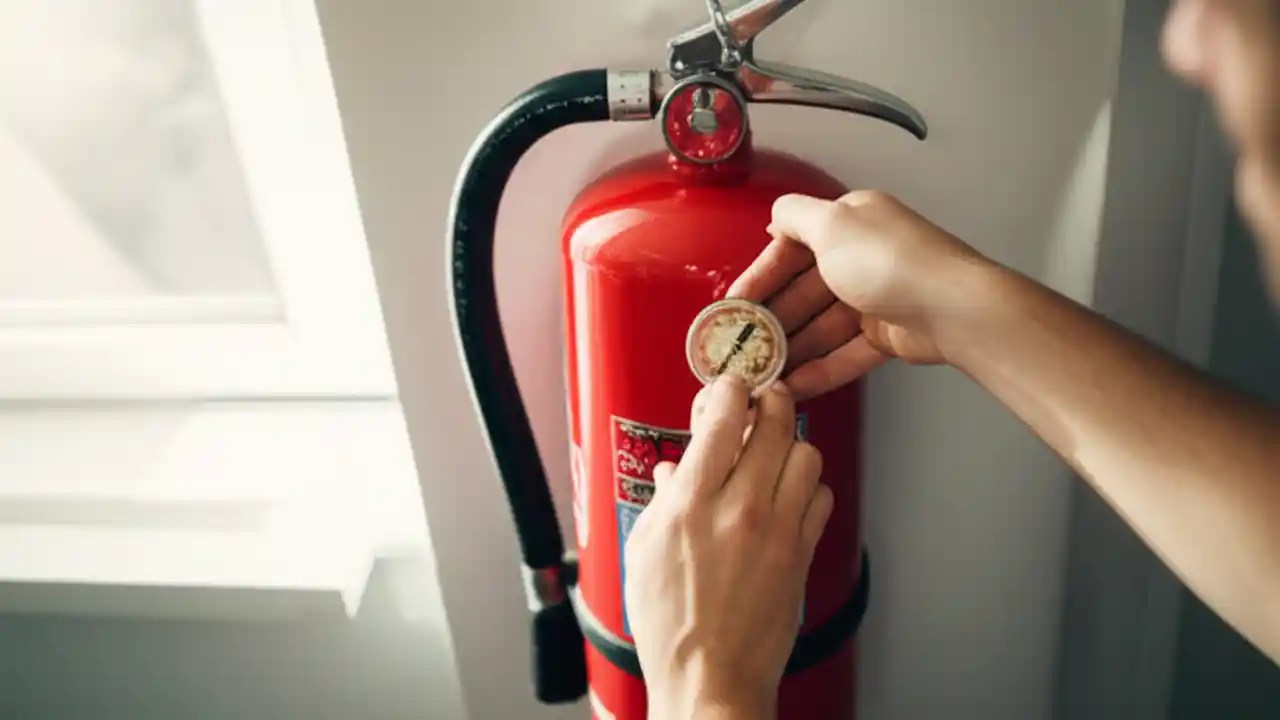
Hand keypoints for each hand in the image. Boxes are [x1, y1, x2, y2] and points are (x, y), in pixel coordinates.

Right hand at [624, 376, 830, 719]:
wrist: (710, 676)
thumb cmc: (671, 624)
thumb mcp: (644, 552)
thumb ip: (661, 502)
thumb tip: (672, 473)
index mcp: (692, 503)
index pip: (724, 417)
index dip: (730, 388)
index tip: (728, 386)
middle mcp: (740, 508)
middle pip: (774, 423)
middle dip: (769, 400)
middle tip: (761, 402)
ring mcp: (777, 529)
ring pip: (807, 453)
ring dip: (791, 443)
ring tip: (775, 450)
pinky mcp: (801, 552)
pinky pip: (822, 496)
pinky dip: (809, 484)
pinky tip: (789, 492)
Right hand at [729, 190, 996, 400]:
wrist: (954, 308)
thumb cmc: (892, 261)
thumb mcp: (832, 224)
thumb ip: (794, 215)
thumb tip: (775, 217)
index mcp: (850, 222)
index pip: (791, 248)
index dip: (760, 276)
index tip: (734, 303)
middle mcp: (863, 256)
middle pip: (804, 290)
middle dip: (773, 318)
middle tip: (742, 344)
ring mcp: (876, 297)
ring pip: (823, 325)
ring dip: (792, 349)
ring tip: (762, 371)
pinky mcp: (888, 335)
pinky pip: (845, 353)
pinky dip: (820, 369)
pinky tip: (794, 385)